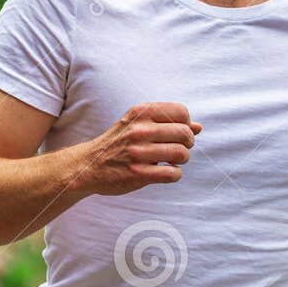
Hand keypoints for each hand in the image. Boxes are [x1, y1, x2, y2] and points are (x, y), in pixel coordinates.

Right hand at [80, 102, 201, 194]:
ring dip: (182, 160)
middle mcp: (139, 130)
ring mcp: (138, 152)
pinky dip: (174, 174)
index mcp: (140, 113)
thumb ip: (168, 123)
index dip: (186, 124)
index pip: (181, 112)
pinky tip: (164, 172)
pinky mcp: (138, 174)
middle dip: (187, 143)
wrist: (89, 165)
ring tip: (171, 160)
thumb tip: (199, 127)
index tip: (177, 132)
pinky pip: (173, 174)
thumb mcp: (138, 124)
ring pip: (182, 154)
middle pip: (185, 133)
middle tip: (178, 149)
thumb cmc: (119, 142)